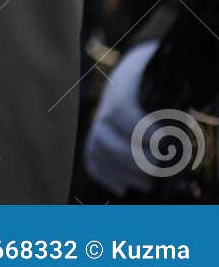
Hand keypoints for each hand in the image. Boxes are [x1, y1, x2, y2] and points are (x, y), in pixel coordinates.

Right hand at [83, 40, 158, 195]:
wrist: (133, 77)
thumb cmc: (156, 85)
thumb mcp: (162, 89)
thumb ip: (168, 109)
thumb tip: (174, 137)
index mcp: (122, 90)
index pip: (121, 110)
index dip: (138, 129)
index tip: (162, 143)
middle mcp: (104, 109)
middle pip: (105, 137)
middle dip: (131, 158)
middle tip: (156, 169)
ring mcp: (97, 126)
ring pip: (97, 151)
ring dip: (121, 172)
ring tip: (147, 184)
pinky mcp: (95, 140)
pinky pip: (91, 159)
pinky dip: (104, 176)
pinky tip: (122, 189)